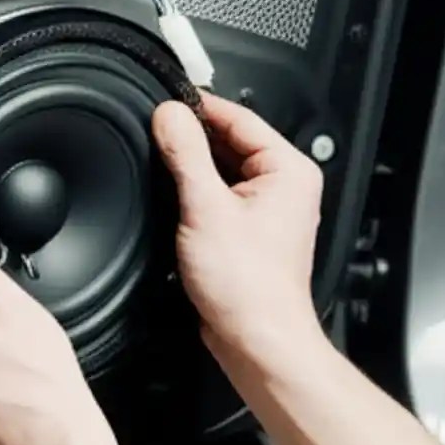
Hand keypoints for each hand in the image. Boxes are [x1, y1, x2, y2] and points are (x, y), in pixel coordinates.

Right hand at [152, 94, 323, 355]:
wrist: (257, 340)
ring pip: (221, 170)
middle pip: (229, 142)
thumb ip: (185, 154)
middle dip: (191, 142)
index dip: (199, 107)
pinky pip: (219, 196)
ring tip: (164, 175)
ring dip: (192, 170)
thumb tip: (170, 114)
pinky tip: (176, 204)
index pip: (239, 116)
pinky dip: (196, 195)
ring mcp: (268, 209)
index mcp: (289, 169)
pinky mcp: (248, 231)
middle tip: (155, 139)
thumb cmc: (249, 287)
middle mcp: (285, 186)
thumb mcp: (205, 208)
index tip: (164, 104)